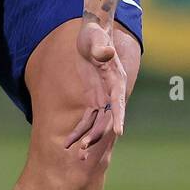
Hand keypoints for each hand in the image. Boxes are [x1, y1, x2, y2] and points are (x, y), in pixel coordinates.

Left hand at [64, 18, 126, 156]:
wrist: (92, 36)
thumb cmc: (95, 35)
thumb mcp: (96, 38)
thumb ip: (101, 47)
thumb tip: (106, 52)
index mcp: (116, 80)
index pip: (118, 101)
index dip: (119, 116)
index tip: (119, 132)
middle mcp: (113, 93)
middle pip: (107, 118)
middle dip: (97, 135)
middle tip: (84, 150)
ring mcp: (103, 99)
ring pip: (97, 124)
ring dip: (88, 139)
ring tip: (77, 154)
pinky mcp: (93, 100)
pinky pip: (88, 120)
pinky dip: (80, 131)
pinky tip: (69, 143)